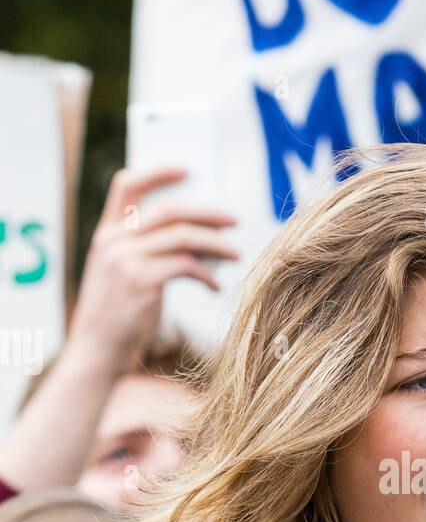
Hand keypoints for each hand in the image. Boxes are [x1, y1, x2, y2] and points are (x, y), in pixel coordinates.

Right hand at [69, 168, 239, 371]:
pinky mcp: (142, 281)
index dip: (158, 172)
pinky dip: (207, 274)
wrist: (96, 350)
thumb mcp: (121, 274)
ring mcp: (125, 260)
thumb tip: (197, 235)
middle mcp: (113, 241)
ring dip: (216, 244)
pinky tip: (214, 286)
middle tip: (234, 220)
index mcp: (106, 233)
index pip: (127, 184)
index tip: (188, 170)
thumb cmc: (117, 315)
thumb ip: (145, 250)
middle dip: (208, 212)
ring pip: (184, 236)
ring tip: (234, 254)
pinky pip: (187, 265)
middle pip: (170, 210)